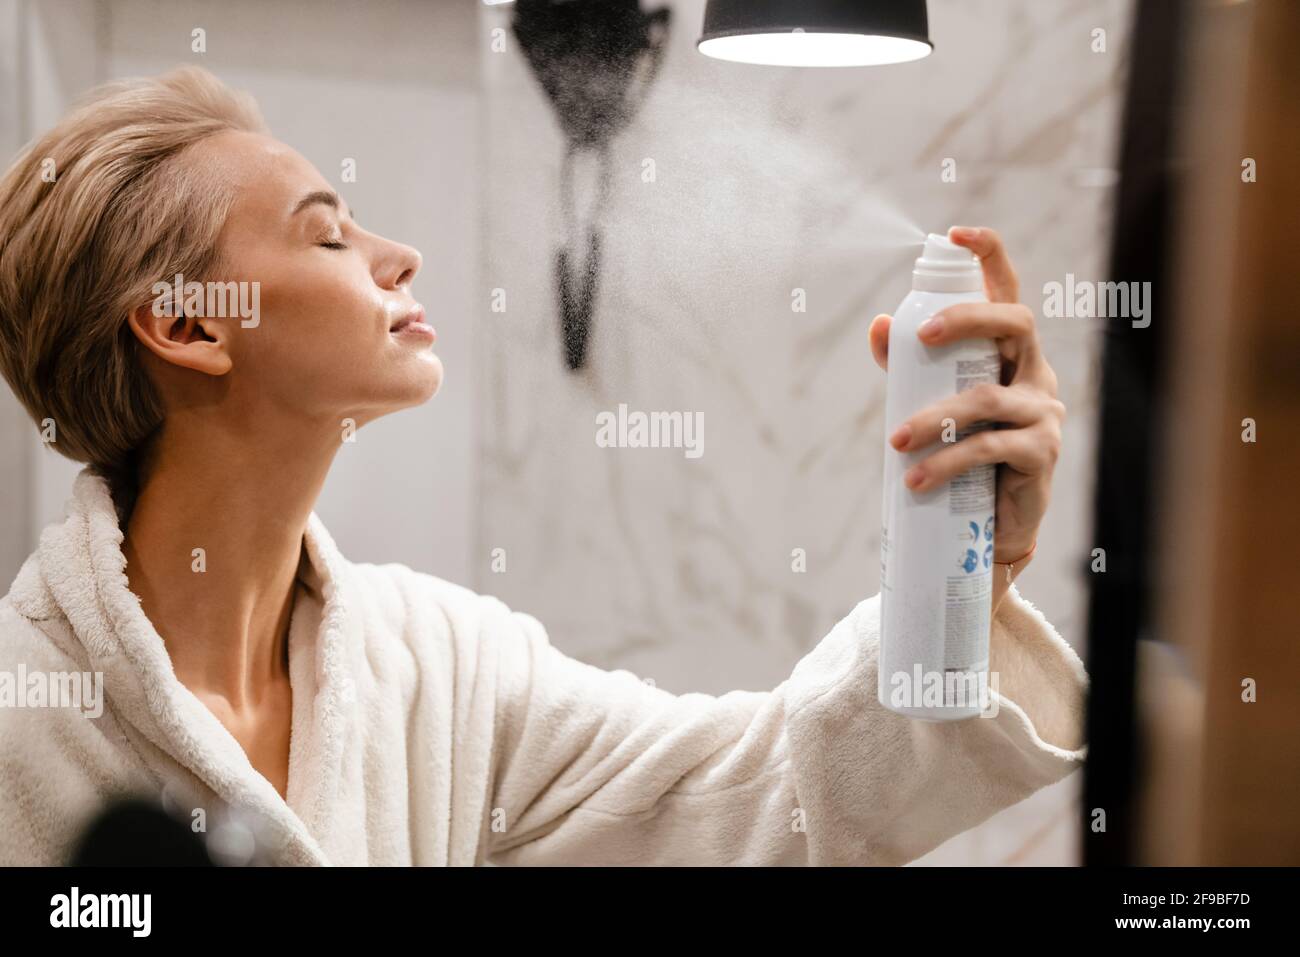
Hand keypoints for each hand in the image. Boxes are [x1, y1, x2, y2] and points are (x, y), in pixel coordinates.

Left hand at [867, 226, 1064, 564]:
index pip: (1008, 294)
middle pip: (1015, 323)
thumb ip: (907, 365)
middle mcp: (1035, 374)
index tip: (956, 233)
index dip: (990, 257)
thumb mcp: (931, 402)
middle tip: (921, 334)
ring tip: (895, 441)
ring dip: (934, 419)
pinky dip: (946, 462)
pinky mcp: (1041, 454)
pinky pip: (990, 448)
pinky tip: (915, 479)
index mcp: (1010, 355)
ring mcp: (1044, 413)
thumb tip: (879, 324)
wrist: (991, 524)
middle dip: (967, 317)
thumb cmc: (962, 453)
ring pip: (986, 399)